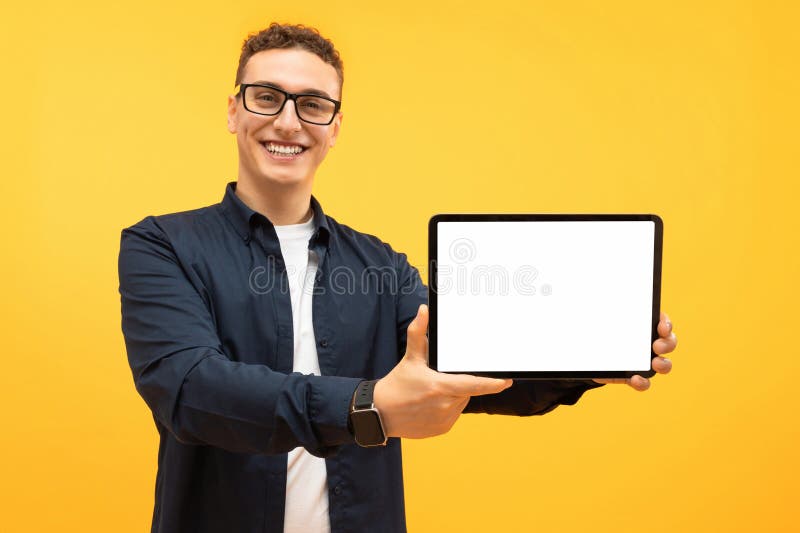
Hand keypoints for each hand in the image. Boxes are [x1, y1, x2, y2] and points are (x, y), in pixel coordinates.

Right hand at [374, 304, 512, 438]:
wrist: (380, 414)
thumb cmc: (396, 384)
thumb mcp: (409, 358)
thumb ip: (418, 333)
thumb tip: (424, 310)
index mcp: (440, 387)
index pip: (474, 385)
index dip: (493, 384)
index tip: (507, 381)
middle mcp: (444, 405)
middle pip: (466, 391)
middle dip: (459, 383)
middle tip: (439, 379)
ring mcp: (444, 420)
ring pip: (461, 403)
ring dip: (454, 396)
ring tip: (432, 392)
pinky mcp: (441, 429)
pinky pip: (453, 415)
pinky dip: (448, 408)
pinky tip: (431, 404)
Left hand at [593, 311, 676, 390]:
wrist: (589, 353)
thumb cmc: (601, 330)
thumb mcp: (600, 318)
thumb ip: (602, 311)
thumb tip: (593, 298)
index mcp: (644, 325)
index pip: (662, 321)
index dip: (666, 324)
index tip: (662, 328)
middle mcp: (649, 342)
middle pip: (669, 342)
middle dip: (667, 344)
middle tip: (657, 346)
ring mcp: (644, 361)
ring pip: (664, 363)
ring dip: (663, 364)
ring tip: (655, 364)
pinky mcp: (634, 376)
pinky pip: (644, 382)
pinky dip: (642, 382)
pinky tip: (635, 379)